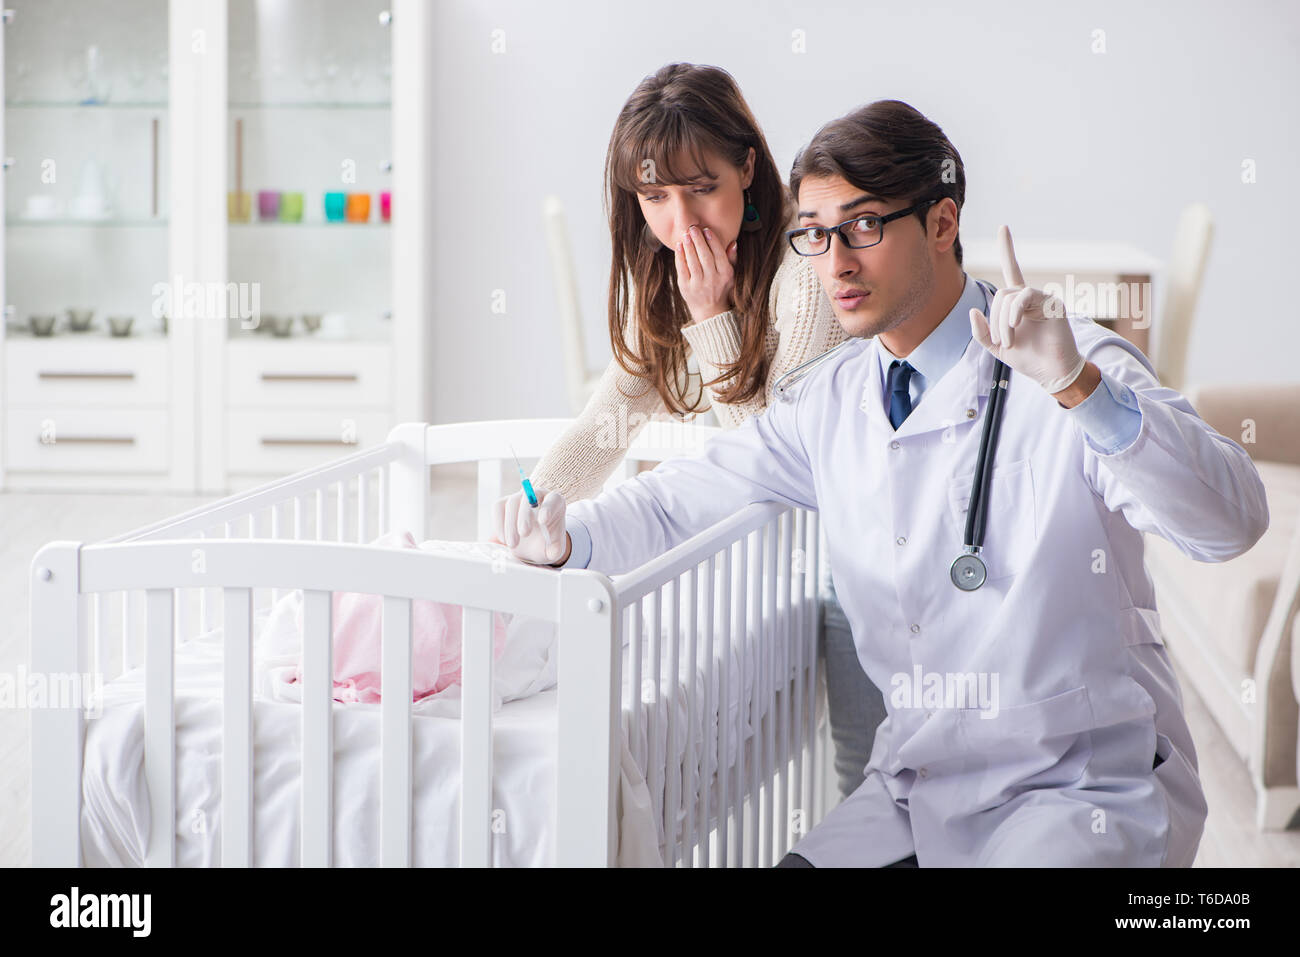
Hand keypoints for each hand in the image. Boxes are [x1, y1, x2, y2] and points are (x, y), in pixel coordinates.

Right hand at [491, 485, 569, 565]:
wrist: (533, 544)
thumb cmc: (547, 543)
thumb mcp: (555, 550)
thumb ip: (556, 550)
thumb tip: (551, 549)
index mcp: (556, 503)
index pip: (554, 499)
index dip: (548, 508)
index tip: (543, 521)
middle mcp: (537, 496)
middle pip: (529, 497)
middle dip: (525, 516)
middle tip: (524, 534)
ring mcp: (520, 498)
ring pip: (512, 502)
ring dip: (510, 524)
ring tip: (513, 544)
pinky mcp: (504, 503)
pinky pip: (498, 507)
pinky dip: (499, 524)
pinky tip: (503, 540)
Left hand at [676, 225, 738, 324]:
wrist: (710, 312)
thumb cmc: (721, 289)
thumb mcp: (731, 276)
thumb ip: (731, 259)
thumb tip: (733, 243)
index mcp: (725, 275)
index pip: (718, 254)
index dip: (712, 241)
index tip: (706, 229)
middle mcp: (712, 280)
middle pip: (705, 257)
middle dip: (698, 241)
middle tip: (693, 228)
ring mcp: (698, 285)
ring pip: (693, 262)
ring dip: (689, 247)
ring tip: (686, 234)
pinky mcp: (686, 288)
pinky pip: (682, 269)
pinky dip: (680, 257)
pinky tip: (679, 246)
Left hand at [969, 225, 1085, 394]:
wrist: (1051, 372)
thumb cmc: (1027, 358)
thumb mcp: (996, 347)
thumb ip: (982, 331)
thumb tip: (973, 310)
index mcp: (1016, 304)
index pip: (1012, 271)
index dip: (1007, 249)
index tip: (1003, 227)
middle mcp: (1029, 297)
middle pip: (1000, 295)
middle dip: (995, 320)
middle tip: (1002, 341)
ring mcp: (1041, 299)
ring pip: (1009, 297)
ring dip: (1003, 323)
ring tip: (1009, 341)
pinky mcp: (1052, 304)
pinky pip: (1024, 298)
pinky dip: (1014, 313)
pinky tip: (1015, 327)